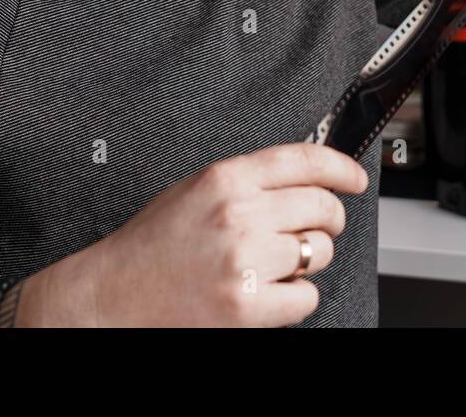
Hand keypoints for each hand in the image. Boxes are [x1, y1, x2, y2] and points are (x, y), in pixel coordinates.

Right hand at [55, 143, 368, 326]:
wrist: (111, 296)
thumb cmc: (151, 245)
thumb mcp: (195, 190)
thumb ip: (247, 180)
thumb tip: (305, 177)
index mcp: (225, 179)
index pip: (304, 160)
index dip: (341, 168)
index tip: (354, 178)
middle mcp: (238, 214)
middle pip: (322, 206)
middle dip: (328, 219)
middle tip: (317, 228)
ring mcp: (244, 260)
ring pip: (319, 251)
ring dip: (307, 260)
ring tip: (273, 264)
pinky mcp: (247, 305)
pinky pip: (306, 297)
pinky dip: (295, 298)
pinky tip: (269, 291)